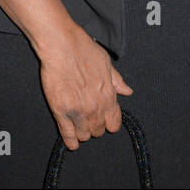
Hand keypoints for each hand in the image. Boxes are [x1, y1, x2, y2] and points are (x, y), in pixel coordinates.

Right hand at [37, 25, 132, 150]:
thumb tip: (127, 91)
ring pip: (85, 135)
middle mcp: (95, 107)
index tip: (105, 120)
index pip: (114, 123)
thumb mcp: (107, 64)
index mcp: (109, 96)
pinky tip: (72, 142)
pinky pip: (68, 134)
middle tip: (90, 119)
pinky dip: (70, 141)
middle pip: (99, 131)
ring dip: (83, 132)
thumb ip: (117, 81)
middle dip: (95, 126)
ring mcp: (78, 111)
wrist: (62, 46)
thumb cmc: (84, 50)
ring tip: (80, 125)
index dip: (110, 122)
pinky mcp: (61, 112)